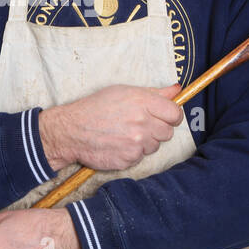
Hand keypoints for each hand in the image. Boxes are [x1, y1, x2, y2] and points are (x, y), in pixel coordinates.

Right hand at [39, 83, 182, 171]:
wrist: (72, 130)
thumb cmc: (96, 107)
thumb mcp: (124, 91)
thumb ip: (155, 92)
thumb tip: (176, 90)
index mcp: (143, 102)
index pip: (175, 114)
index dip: (172, 117)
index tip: (165, 117)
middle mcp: (142, 123)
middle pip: (167, 132)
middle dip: (157, 130)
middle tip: (139, 125)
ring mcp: (137, 143)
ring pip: (155, 146)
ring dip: (145, 142)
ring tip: (125, 134)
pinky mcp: (130, 159)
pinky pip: (141, 157)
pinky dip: (132, 153)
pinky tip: (118, 144)